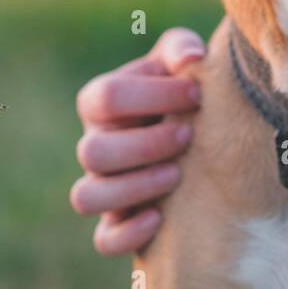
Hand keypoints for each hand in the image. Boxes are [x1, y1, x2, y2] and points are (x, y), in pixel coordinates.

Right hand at [70, 28, 204, 254]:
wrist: (201, 130)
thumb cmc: (185, 88)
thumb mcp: (183, 60)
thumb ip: (181, 48)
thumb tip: (191, 60)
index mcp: (101, 102)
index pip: (106, 97)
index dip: (152, 96)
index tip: (197, 93)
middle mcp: (94, 144)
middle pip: (93, 152)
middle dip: (146, 144)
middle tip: (189, 135)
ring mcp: (102, 185)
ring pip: (86, 197)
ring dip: (133, 187)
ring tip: (176, 174)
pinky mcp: (118, 222)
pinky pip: (104, 240)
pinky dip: (128, 233)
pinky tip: (160, 218)